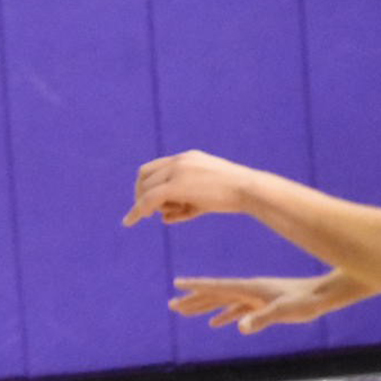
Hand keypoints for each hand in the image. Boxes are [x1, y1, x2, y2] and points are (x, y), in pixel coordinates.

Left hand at [123, 149, 255, 226]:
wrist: (250, 190)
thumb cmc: (234, 195)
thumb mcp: (206, 198)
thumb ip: (185, 205)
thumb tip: (164, 218)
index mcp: (188, 158)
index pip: (155, 168)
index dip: (146, 185)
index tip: (146, 203)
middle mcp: (180, 161)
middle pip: (145, 176)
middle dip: (141, 195)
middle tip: (143, 213)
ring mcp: (178, 171)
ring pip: (147, 190)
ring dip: (150, 206)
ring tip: (175, 213)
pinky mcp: (178, 185)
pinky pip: (149, 199)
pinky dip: (138, 211)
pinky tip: (130, 221)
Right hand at [168, 273, 347, 333]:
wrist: (325, 294)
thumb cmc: (307, 302)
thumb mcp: (284, 311)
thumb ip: (262, 318)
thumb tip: (240, 327)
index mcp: (250, 289)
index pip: (217, 287)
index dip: (197, 287)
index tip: (177, 284)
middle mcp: (249, 290)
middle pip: (215, 295)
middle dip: (193, 300)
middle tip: (171, 305)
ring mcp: (255, 297)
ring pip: (223, 301)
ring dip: (204, 306)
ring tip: (185, 311)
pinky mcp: (262, 304)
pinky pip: (237, 309)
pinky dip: (224, 315)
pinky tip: (216, 323)